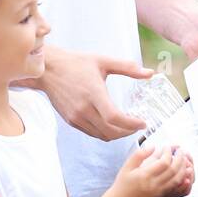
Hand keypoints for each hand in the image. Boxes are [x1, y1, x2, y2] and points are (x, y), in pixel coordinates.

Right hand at [35, 46, 152, 140]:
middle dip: (127, 132)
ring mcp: (76, 117)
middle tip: (138, 126)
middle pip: (110, 131)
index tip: (143, 123)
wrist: (48, 70)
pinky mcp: (71, 121)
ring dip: (117, 135)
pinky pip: (92, 133)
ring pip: (101, 135)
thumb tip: (149, 73)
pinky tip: (112, 125)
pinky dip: (104, 133)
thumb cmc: (76, 63)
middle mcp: (84, 108)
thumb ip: (128, 67)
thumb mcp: (103, 61)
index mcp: (94, 93)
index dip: (131, 124)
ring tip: (127, 127)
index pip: (115, 117)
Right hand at [110, 145, 193, 196]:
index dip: (168, 153)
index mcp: (145, 175)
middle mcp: (153, 184)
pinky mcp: (161, 195)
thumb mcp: (127, 166)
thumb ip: (139, 155)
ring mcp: (158, 191)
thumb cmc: (123, 183)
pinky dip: (182, 178)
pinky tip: (184, 171)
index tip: (167, 146)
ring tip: (184, 159)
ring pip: (177, 179)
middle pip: (173, 170)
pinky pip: (175, 187)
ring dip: (183, 168)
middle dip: (180, 158)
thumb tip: (153, 146)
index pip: (163, 163)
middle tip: (180, 150)